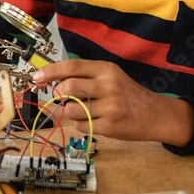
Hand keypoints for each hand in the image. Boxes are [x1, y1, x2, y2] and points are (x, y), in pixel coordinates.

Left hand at [33, 59, 193, 145]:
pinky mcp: (110, 126)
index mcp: (107, 70)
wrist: (156, 115)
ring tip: (82, 110)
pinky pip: (81, 125)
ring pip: (71, 109)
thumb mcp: (111, 76)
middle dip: (58, 94)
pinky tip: (92, 120)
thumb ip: (86, 76)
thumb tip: (54, 80)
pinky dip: (80, 124)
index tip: (37, 77)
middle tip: (61, 97)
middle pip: (68, 87)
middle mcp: (108, 86)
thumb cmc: (128, 94)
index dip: (50, 72)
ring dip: (70, 111)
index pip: (72, 67)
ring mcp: (110, 107)